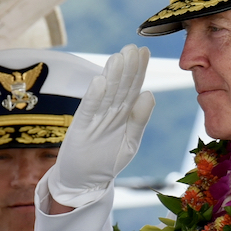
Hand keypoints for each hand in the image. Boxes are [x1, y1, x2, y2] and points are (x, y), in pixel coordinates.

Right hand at [46, 44, 155, 208]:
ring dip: (112, 76)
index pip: (132, 89)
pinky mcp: (80, 129)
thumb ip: (139, 121)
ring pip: (106, 95)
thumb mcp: (129, 144)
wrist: (84, 182)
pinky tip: (100, 81)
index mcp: (122, 115)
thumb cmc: (107, 162)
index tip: (144, 51)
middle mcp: (108, 113)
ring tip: (119, 58)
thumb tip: (150, 94)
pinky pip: (88, 111)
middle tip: (132, 47)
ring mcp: (94, 120)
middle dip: (127, 68)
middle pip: (120, 87)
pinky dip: (94, 97)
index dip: (138, 71)